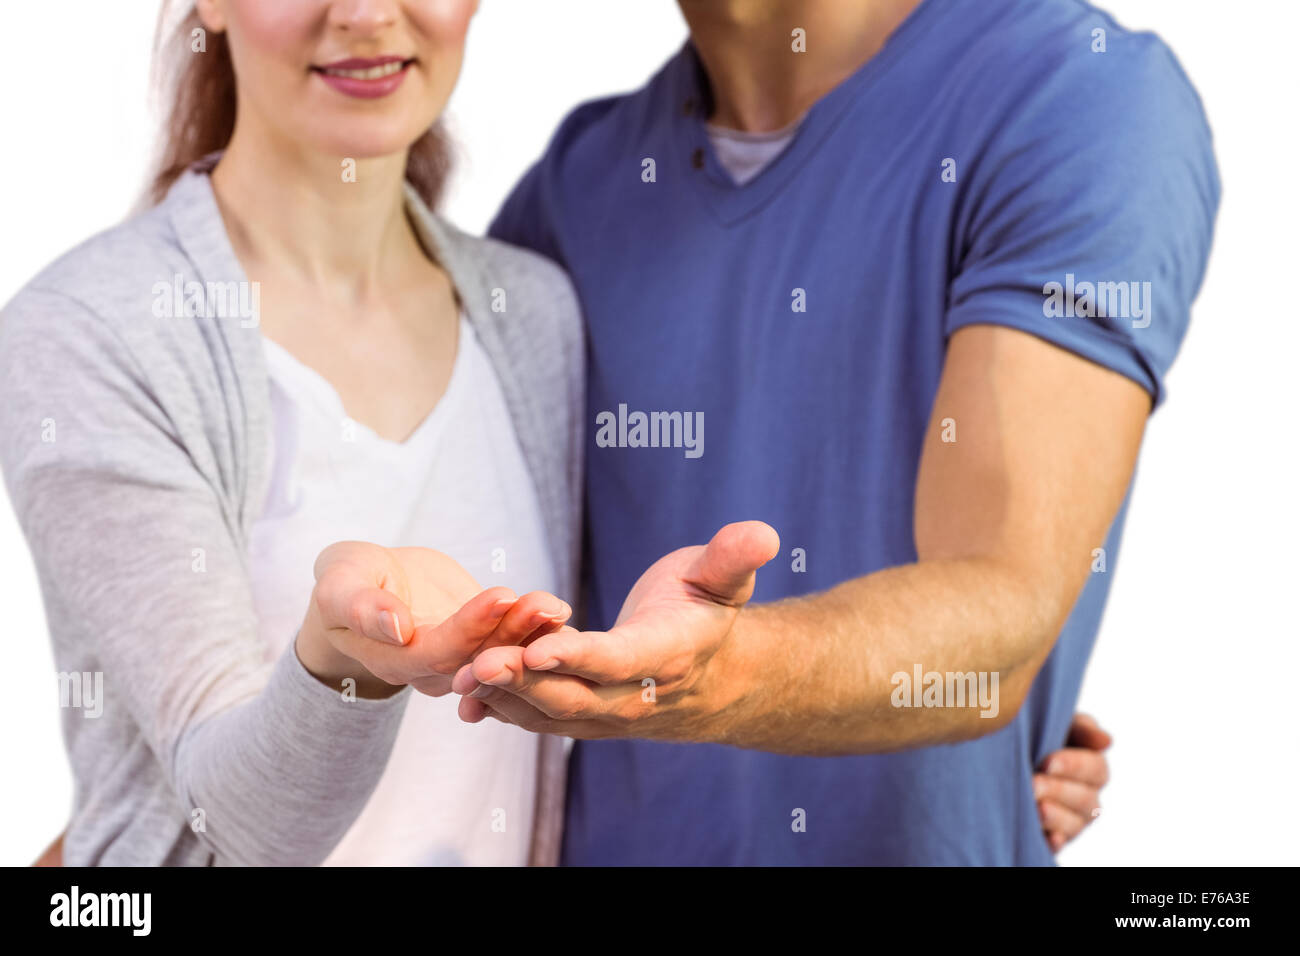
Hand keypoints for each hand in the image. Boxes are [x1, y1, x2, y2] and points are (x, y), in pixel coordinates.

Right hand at [297, 541, 571, 697]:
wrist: (367, 583)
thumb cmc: (347, 580)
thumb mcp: (339, 584)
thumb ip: (361, 606)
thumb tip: (394, 628)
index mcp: (396, 660)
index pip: (440, 652)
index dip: (471, 628)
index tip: (500, 596)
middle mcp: (433, 670)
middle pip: (480, 659)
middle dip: (514, 632)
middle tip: (544, 604)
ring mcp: (461, 660)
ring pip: (503, 654)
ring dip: (532, 632)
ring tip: (556, 605)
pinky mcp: (482, 641)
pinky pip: (513, 642)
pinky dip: (537, 632)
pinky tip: (562, 614)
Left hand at [452, 521, 779, 737]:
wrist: (712, 679)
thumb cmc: (707, 612)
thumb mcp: (724, 580)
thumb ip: (734, 558)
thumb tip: (765, 532)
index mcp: (666, 655)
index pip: (616, 660)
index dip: (577, 655)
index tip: (537, 646)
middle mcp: (632, 695)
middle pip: (571, 695)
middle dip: (521, 682)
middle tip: (476, 663)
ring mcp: (604, 714)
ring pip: (546, 712)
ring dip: (502, 698)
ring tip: (458, 679)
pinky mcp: (580, 718)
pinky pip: (536, 717)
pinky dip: (501, 708)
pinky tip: (462, 695)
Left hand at [1033, 712, 1112, 850]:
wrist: (1003, 756)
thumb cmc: (1035, 733)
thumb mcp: (1056, 724)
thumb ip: (1081, 728)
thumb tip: (1106, 740)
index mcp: (1091, 765)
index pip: (1096, 768)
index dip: (1075, 766)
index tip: (1048, 763)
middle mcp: (1087, 795)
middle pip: (1087, 799)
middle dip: (1059, 791)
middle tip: (1033, 785)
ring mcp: (1072, 819)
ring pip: (1076, 824)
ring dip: (1057, 817)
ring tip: (1036, 809)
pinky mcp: (1054, 836)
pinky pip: (1060, 844)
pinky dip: (1055, 841)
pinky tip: (1048, 837)